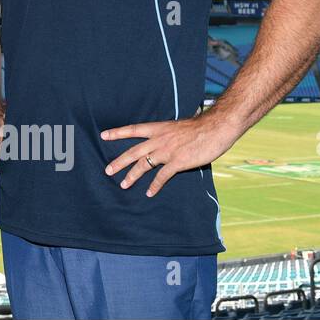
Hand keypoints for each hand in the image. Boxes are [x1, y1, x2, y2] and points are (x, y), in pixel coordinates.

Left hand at [101, 112, 241, 196]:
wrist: (216, 127)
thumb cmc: (200, 127)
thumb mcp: (177, 126)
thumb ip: (167, 134)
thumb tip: (163, 140)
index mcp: (158, 128)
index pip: (133, 130)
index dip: (118, 132)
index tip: (103, 135)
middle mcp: (159, 139)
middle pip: (133, 151)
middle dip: (119, 161)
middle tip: (107, 170)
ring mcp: (167, 151)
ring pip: (143, 165)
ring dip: (132, 176)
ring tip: (123, 184)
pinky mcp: (178, 162)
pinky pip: (162, 176)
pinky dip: (155, 185)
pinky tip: (149, 192)